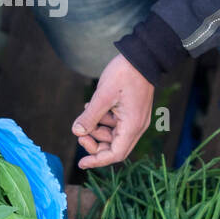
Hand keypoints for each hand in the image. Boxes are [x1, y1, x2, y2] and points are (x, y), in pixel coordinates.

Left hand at [72, 54, 153, 169]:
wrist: (142, 56)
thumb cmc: (124, 74)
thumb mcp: (102, 95)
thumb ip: (90, 117)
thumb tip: (76, 132)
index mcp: (132, 126)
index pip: (114, 154)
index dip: (97, 161)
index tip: (81, 162)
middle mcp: (136, 126)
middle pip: (113, 147)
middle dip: (94, 142)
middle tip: (79, 131)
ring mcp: (135, 119)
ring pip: (112, 135)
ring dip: (96, 128)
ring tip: (86, 112)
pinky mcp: (132, 111)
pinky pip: (115, 123)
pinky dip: (102, 119)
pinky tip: (91, 107)